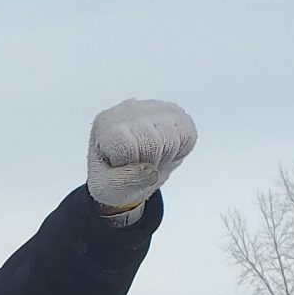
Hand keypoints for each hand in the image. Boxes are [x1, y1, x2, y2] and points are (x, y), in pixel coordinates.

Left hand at [86, 98, 197, 218]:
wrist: (126, 166)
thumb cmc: (112, 175)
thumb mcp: (106, 188)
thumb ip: (121, 182)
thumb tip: (151, 172)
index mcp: (105, 124)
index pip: (127, 149)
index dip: (129, 167)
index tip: (121, 165)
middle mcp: (128, 109)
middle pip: (153, 143)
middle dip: (149, 163)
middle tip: (139, 163)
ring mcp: (153, 106)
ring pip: (173, 138)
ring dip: (165, 156)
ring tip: (150, 157)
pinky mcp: (174, 111)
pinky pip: (188, 135)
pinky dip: (180, 150)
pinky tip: (164, 149)